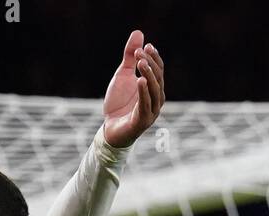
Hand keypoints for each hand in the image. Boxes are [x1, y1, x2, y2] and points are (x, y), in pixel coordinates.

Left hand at [102, 30, 164, 148]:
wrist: (109, 129)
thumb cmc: (118, 104)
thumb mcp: (122, 75)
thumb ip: (130, 57)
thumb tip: (139, 33)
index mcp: (154, 89)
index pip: (159, 70)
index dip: (154, 57)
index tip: (147, 45)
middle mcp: (156, 100)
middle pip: (158, 78)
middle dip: (150, 64)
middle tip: (140, 51)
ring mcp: (151, 111)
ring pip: (154, 90)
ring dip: (148, 75)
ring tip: (140, 62)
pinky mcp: (142, 121)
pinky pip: (145, 105)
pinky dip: (144, 93)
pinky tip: (140, 80)